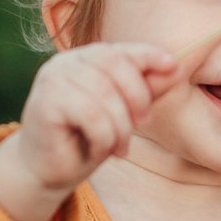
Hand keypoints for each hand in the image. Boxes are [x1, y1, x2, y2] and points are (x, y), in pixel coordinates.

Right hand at [0, 44, 180, 220]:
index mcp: (85, 59)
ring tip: (118, 147)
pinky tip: (99, 149)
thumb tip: (176, 67)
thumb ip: (146, 90)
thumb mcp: (124, 112)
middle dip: (138, 97)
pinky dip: (104, 138)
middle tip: (142, 124)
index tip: (174, 66)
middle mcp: (66, 62)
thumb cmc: (87, 139)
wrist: (48, 171)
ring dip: (121, 128)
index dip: (149, 56)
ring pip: (106, 95)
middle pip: (117, 66)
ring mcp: (52, 79)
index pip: (121, 50)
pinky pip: (91, 115)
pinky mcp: (44, 102)